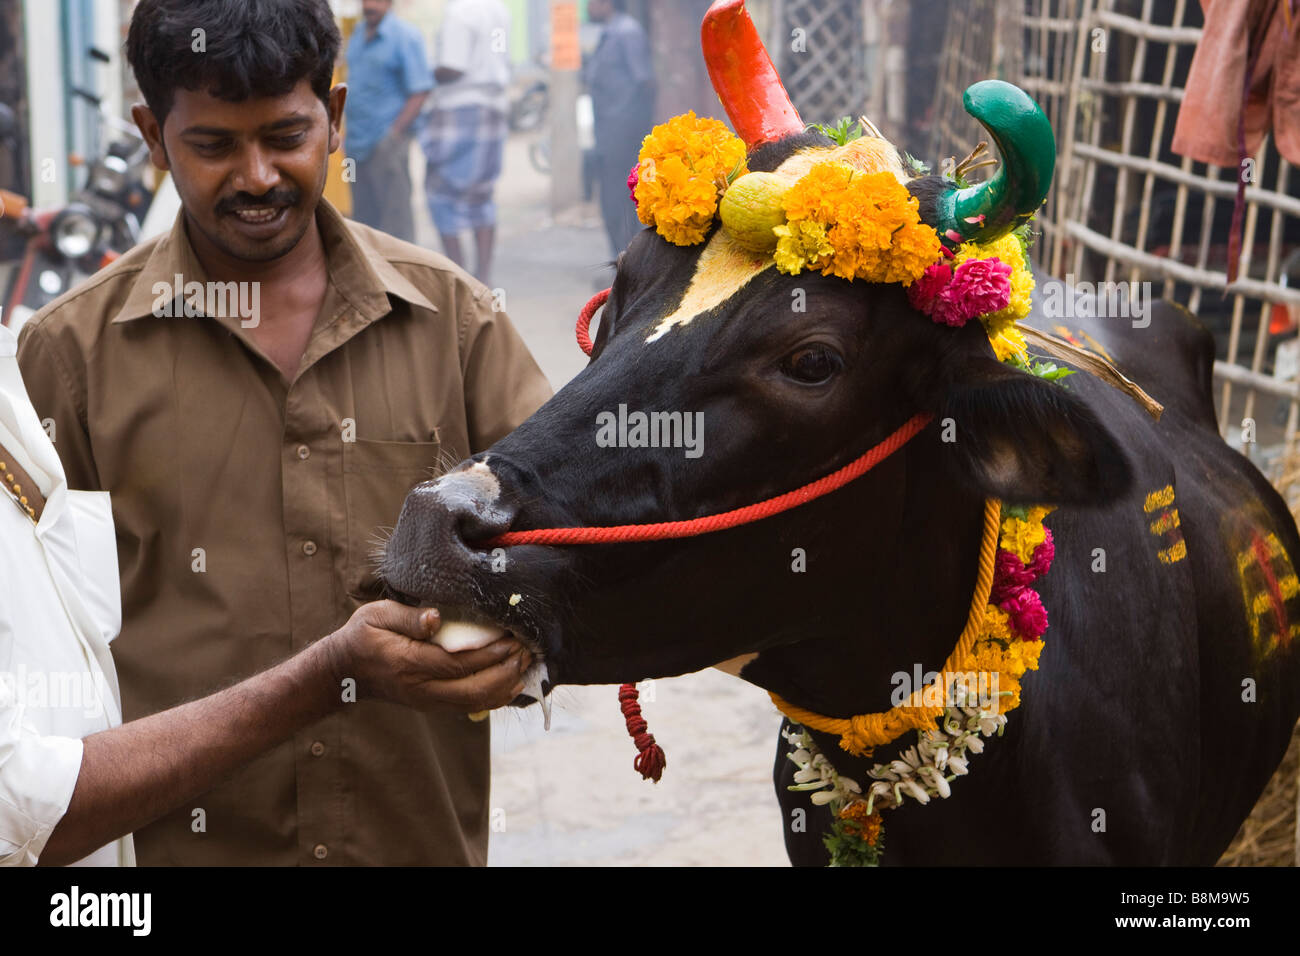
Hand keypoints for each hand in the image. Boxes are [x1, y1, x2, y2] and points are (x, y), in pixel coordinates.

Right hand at [324, 601, 530, 711]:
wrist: (345, 671)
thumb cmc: (362, 636)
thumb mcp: (376, 616)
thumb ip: (407, 617)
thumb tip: (436, 618)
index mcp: (407, 664)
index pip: (456, 663)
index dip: (489, 654)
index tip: (513, 639)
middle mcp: (420, 688)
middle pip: (472, 689)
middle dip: (505, 671)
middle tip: (527, 650)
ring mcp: (427, 701)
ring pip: (474, 702)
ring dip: (505, 686)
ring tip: (526, 664)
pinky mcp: (433, 704)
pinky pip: (470, 706)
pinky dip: (495, 696)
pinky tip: (512, 682)